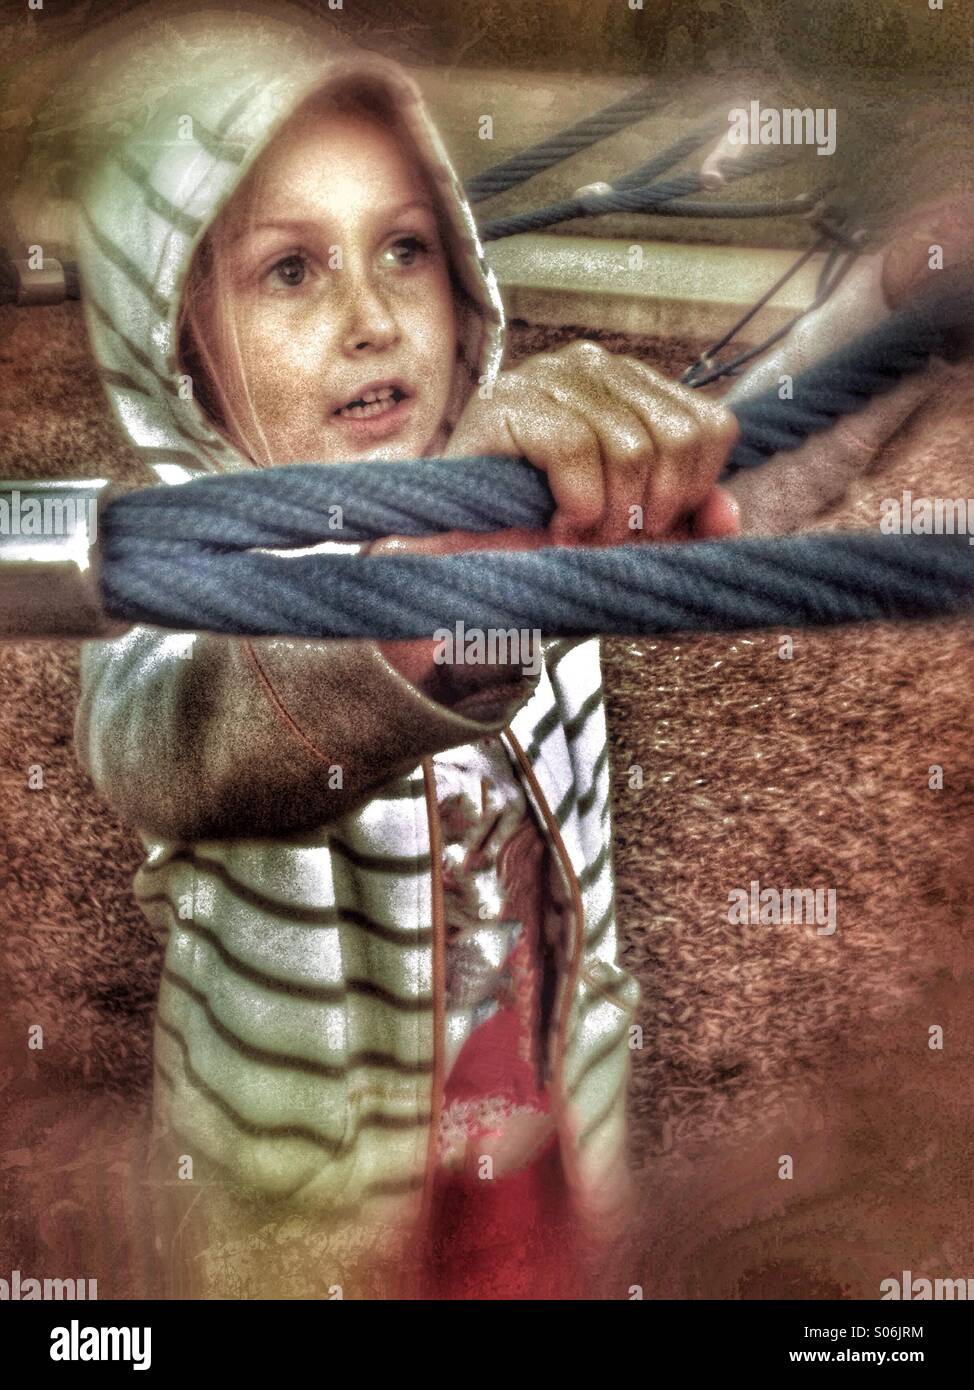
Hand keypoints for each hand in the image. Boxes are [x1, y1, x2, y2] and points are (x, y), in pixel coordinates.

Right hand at [444, 339, 741, 546]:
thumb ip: (683, 521)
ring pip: (632, 448)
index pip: (710, 426)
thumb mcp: (626, 528)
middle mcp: (595, 367)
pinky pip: (576, 450)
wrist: (452, 548)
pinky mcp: (508, 401)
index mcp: (631, 387)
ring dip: (609, 516)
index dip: (691, 490)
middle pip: (678, 440)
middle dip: (651, 510)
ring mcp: (549, 376)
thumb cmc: (539, 528)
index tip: (649, 526)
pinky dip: (576, 503)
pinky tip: (556, 522)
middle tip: (608, 540)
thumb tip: (729, 517)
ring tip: (577, 536)